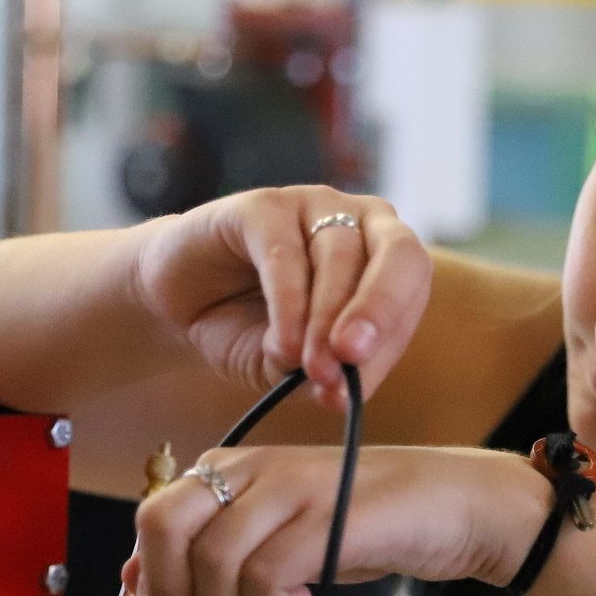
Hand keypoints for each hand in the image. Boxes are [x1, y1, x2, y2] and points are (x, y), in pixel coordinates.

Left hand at [126, 444, 548, 595]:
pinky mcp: (328, 515)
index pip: (153, 531)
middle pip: (162, 527)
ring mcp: (290, 488)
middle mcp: (251, 469)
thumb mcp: (280, 539)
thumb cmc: (368, 525)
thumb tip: (144, 587)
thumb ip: (216, 553)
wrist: (453, 504)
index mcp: (231, 470)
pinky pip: (267, 573)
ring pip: (213, 559)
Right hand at [133, 187, 432, 406]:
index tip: (356, 390)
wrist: (182, 304)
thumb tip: (342, 390)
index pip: (412, 291)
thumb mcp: (298, 366)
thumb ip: (328, 373)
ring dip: (325, 320)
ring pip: (340, 257)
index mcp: (386, 260)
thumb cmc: (253, 331)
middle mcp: (360, 222)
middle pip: (400, 255)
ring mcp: (313, 205)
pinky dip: (288, 304)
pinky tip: (282, 344)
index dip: (389, 341)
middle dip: (381, 311)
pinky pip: (286, 253)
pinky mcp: (262, 205)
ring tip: (307, 366)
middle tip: (352, 358)